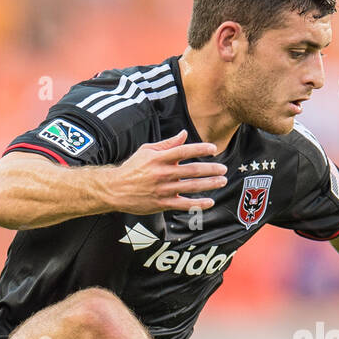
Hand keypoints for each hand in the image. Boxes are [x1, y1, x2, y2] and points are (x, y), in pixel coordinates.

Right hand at [99, 130, 228, 214]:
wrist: (115, 189)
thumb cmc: (132, 168)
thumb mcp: (147, 151)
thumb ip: (167, 144)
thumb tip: (183, 134)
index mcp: (159, 158)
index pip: (184, 151)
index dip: (201, 149)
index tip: (214, 148)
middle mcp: (163, 173)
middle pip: (192, 170)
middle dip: (211, 169)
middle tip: (224, 168)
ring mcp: (163, 189)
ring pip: (192, 187)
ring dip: (210, 184)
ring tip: (222, 181)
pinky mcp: (162, 203)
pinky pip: (184, 204)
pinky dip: (198, 204)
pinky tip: (210, 201)